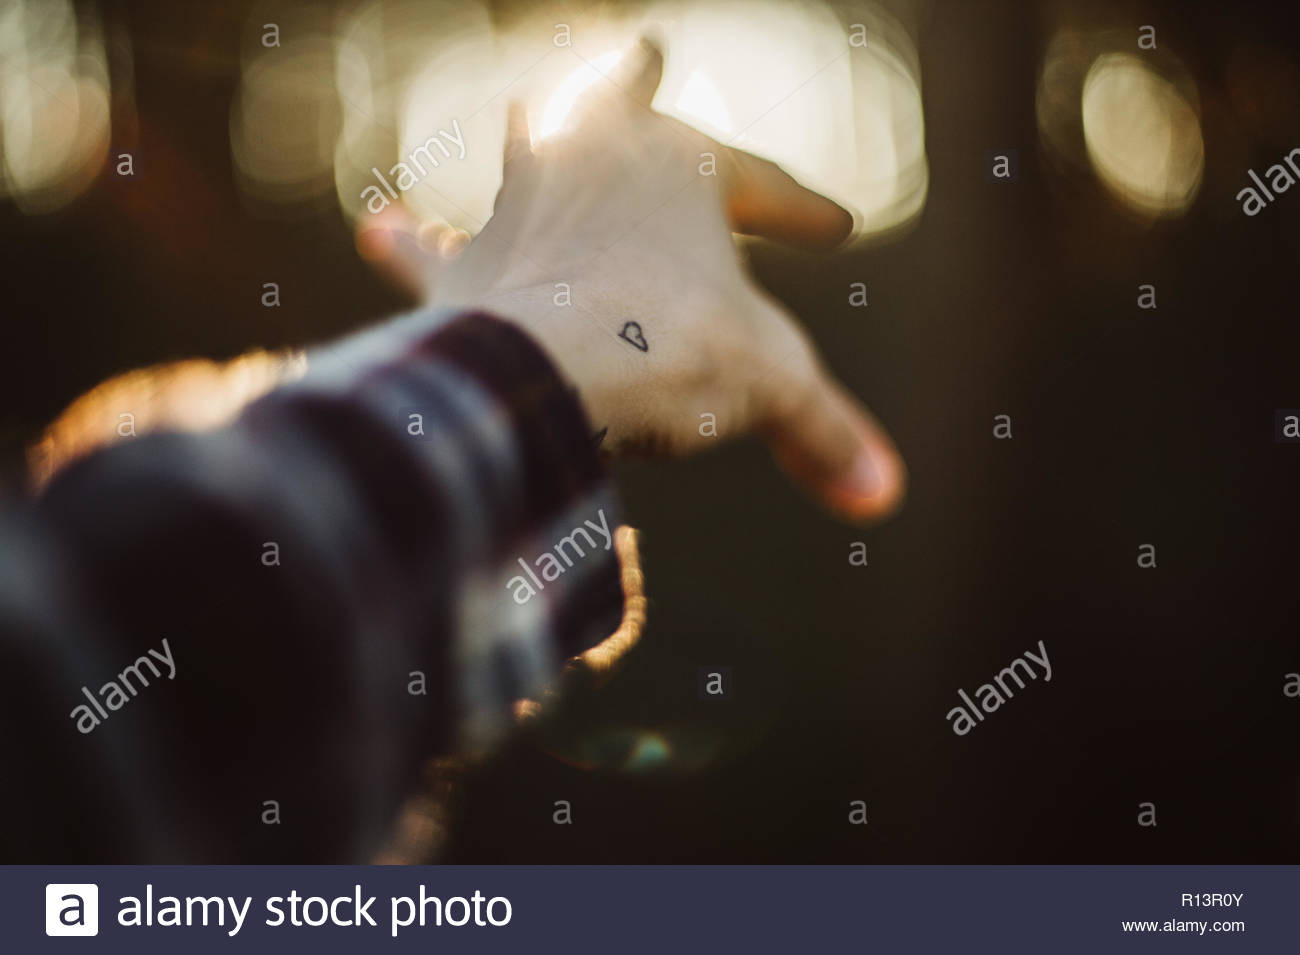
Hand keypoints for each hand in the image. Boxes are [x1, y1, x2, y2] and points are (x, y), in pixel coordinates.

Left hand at [359, 40, 904, 522]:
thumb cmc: (669, 351)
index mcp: (683, 166)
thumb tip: (883, 495)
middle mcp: (594, 163)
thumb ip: (825, 432)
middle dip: (634, 78)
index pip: (761, 183)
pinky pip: (431, 251)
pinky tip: (378, 229)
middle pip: (617, 100)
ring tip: (529, 105)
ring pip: (524, 149)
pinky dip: (410, 245)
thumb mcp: (771, 387)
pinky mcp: (461, 270)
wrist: (543, 371)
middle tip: (639, 51)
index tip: (835, 229)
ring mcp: (519, 208)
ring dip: (531, 132)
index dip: (802, 208)